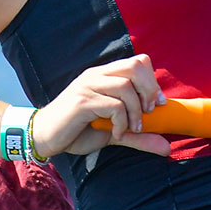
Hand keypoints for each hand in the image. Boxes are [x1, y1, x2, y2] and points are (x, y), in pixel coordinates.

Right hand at [31, 54, 172, 157]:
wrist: (43, 137)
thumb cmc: (77, 131)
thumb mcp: (114, 133)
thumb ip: (139, 137)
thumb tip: (167, 148)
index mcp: (104, 75)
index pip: (138, 61)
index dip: (152, 81)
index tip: (155, 105)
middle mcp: (96, 75)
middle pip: (135, 66)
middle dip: (149, 91)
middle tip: (147, 114)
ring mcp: (88, 86)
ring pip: (126, 87)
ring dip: (135, 111)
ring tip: (131, 129)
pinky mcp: (82, 101)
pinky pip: (114, 106)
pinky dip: (122, 122)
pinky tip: (116, 133)